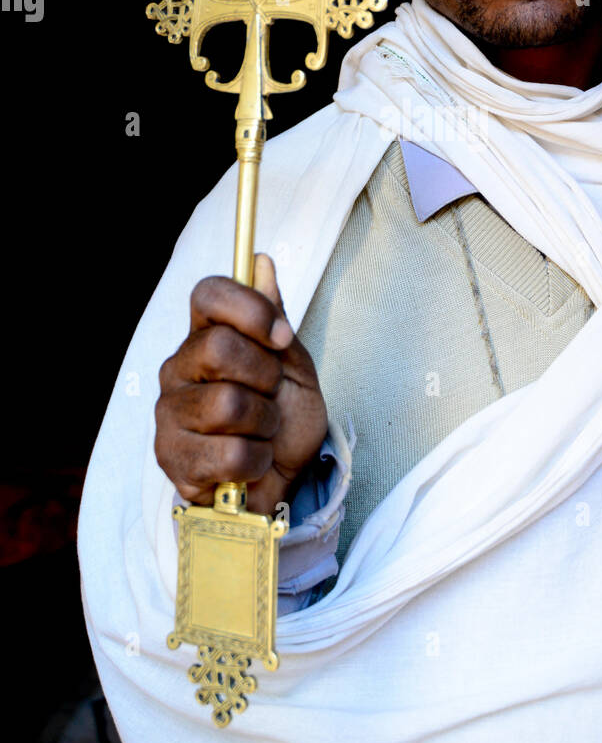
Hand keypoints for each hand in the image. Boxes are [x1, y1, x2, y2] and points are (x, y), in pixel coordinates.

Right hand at [154, 253, 328, 514]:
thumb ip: (274, 318)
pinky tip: (251, 463)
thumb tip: (261, 262)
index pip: (209, 294)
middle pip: (219, 348)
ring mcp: (169, 414)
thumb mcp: (292, 366)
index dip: (250, 310)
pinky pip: (229, 454)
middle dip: (265, 377)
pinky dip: (257, 462)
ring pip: (228, 404)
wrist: (281, 481)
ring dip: (265, 425)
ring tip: (263, 433)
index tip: (282, 338)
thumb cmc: (284, 418)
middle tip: (271, 395)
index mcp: (206, 336)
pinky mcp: (171, 460)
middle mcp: (178, 368)